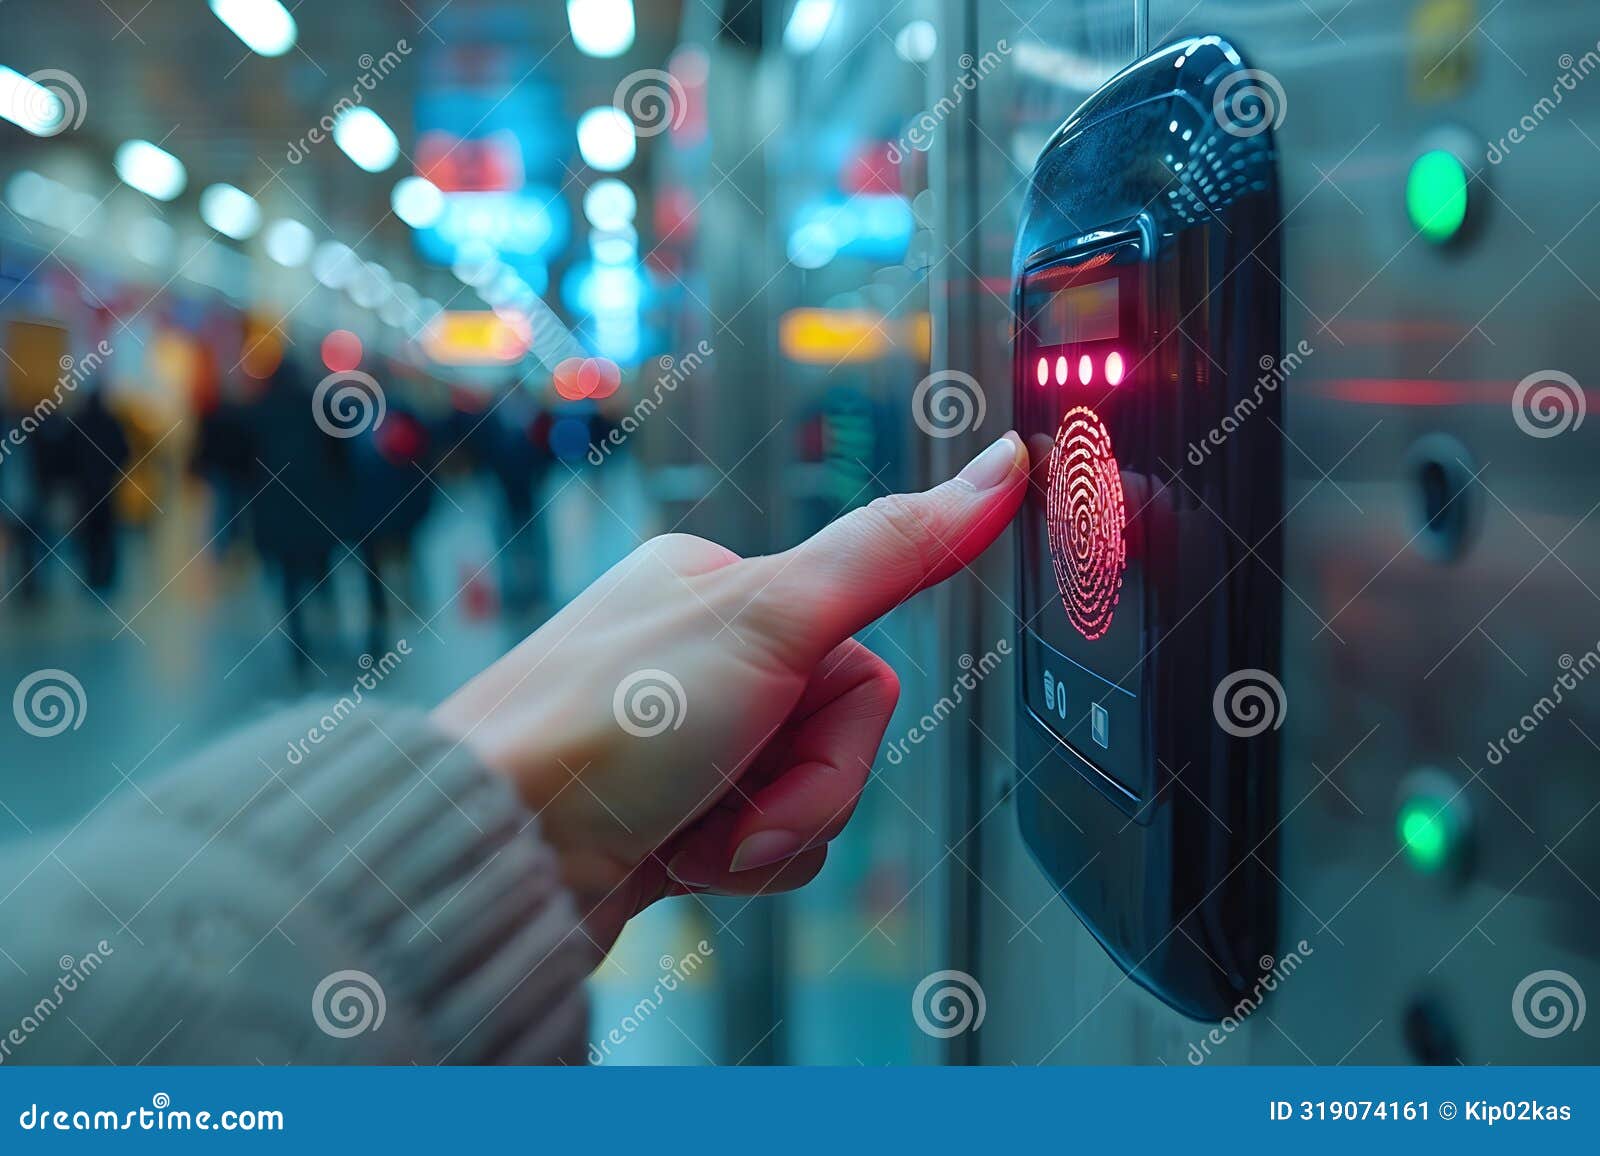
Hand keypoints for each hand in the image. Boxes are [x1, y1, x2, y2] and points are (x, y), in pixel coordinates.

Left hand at [431, 432, 1026, 951]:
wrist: (496, 861)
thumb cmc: (606, 728)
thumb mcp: (771, 621)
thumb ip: (895, 550)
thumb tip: (1006, 462)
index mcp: (718, 585)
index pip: (864, 668)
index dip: (837, 734)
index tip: (771, 731)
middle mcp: (700, 656)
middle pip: (838, 742)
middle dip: (800, 796)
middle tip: (730, 811)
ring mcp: (683, 741)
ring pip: (808, 803)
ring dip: (766, 839)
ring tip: (688, 840)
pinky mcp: (666, 815)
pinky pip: (762, 850)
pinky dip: (732, 870)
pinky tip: (670, 862)